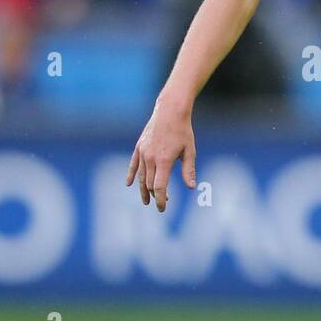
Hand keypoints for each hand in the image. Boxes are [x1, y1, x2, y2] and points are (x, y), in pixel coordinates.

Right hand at [126, 96, 195, 212]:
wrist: (170, 111)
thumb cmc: (183, 131)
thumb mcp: (190, 151)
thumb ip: (188, 170)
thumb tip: (191, 187)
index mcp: (163, 161)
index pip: (159, 187)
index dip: (161, 200)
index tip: (162, 209)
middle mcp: (150, 158)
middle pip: (149, 184)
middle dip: (155, 196)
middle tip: (162, 203)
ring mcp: (142, 152)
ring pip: (140, 176)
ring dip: (143, 189)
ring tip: (147, 200)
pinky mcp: (139, 147)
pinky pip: (133, 164)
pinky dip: (131, 175)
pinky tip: (129, 184)